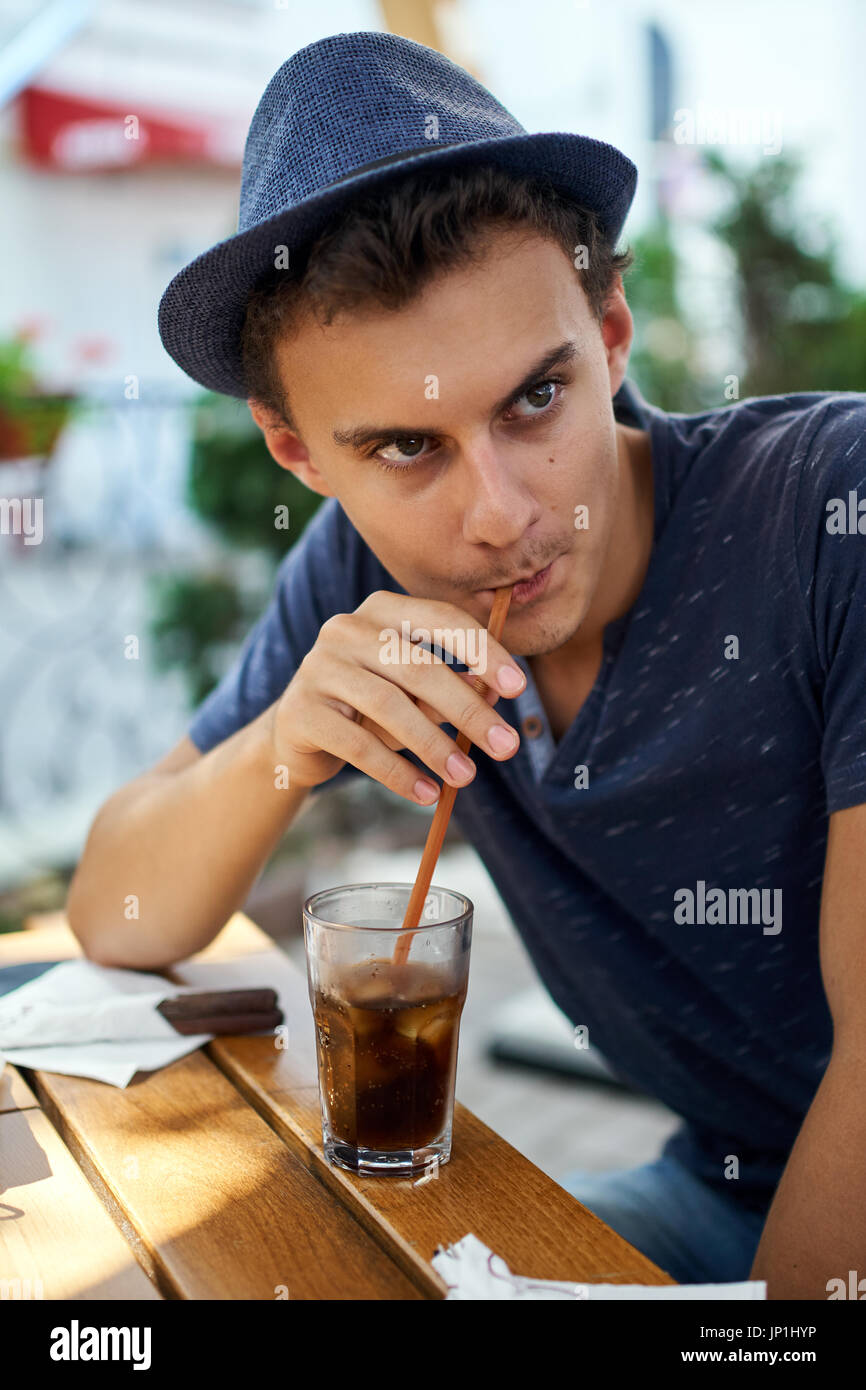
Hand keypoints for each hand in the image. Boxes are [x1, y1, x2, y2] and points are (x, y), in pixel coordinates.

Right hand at [268, 590, 524, 802]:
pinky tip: (426, 794)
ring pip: (388, 706)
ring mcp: (317, 667)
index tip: (519, 687)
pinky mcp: (301, 712)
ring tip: (466, 777)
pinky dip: (398, 773)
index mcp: (381, 610)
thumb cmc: (369, 705)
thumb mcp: (414, 693)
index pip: (441, 619)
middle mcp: (345, 629)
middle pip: (418, 667)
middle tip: (506, 746)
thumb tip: (496, 692)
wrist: (299, 733)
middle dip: (468, 710)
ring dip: (434, 746)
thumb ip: (452, 686)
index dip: (483, 652)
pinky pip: (358, 745)